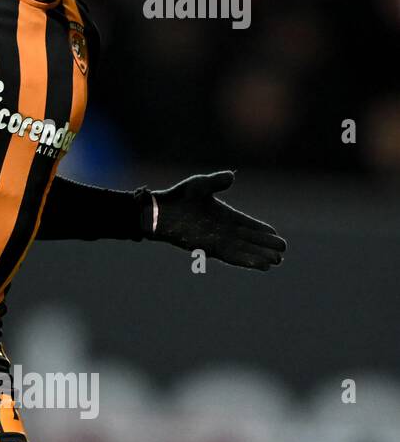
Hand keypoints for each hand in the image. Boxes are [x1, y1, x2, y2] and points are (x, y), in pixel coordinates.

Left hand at [146, 171, 286, 270]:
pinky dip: (246, 260)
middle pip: (249, 239)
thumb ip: (216, 181)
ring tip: (276, 262)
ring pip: (243, 250)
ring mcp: (216, 239)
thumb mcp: (199, 185)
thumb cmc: (178, 197)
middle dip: (265, 246)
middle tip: (282, 252)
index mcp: (224, 215)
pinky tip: (259, 265)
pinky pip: (232, 256)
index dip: (262, 231)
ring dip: (259, 256)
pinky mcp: (208, 248)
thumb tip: (232, 176)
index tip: (277, 237)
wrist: (159, 212)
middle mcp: (223, 229)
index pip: (248, 224)